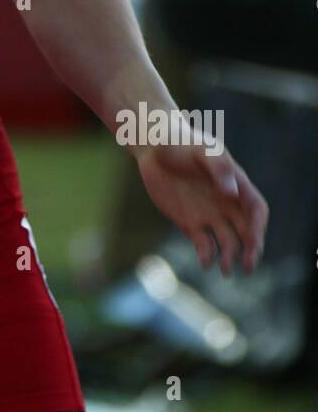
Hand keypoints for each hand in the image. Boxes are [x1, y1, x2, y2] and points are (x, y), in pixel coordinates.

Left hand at [136, 137, 268, 275]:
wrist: (153, 147)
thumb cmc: (180, 142)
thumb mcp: (201, 150)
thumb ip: (218, 167)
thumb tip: (232, 192)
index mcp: (235, 184)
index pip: (256, 209)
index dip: (258, 226)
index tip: (253, 240)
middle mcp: (225, 203)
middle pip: (246, 231)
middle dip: (251, 249)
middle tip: (248, 266)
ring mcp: (208, 214)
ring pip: (227, 241)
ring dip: (230, 256)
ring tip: (225, 270)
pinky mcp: (189, 223)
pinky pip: (203, 244)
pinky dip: (207, 255)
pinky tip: (205, 262)